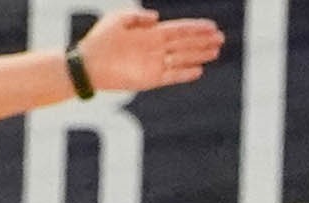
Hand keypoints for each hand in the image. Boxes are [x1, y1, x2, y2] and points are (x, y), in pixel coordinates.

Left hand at [71, 7, 223, 91]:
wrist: (87, 66)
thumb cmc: (99, 40)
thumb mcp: (118, 20)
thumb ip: (138, 17)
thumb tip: (157, 18)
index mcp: (149, 33)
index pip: (178, 29)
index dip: (195, 28)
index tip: (211, 26)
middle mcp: (154, 48)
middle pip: (184, 44)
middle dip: (202, 41)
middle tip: (221, 38)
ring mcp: (153, 64)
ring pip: (182, 59)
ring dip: (199, 55)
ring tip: (215, 52)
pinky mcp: (149, 79)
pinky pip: (172, 76)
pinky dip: (184, 73)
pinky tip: (198, 71)